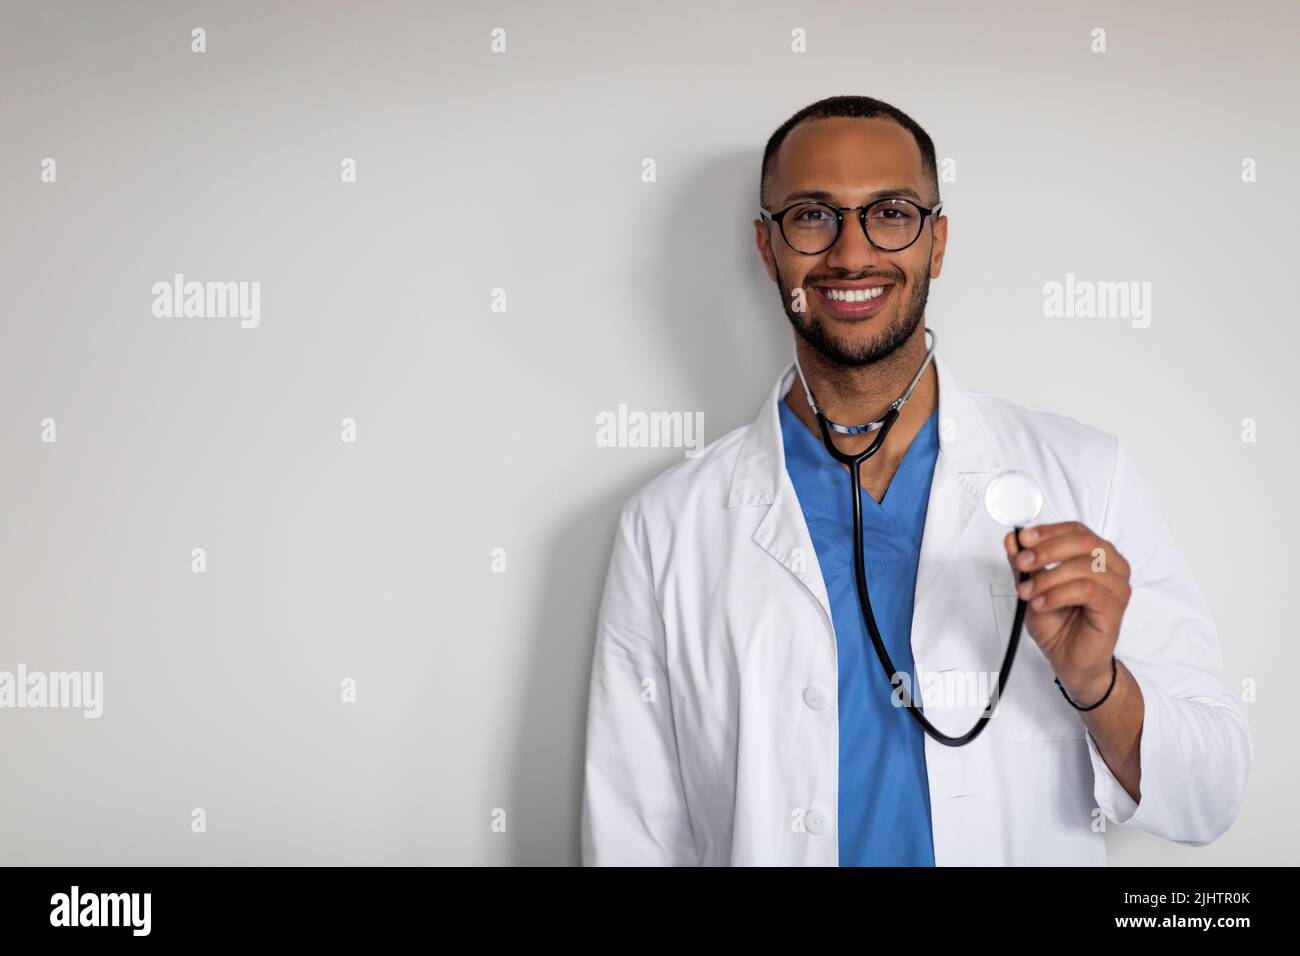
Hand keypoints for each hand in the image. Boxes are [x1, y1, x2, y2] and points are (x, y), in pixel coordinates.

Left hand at [1003, 521, 1131, 701]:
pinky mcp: (1115, 607)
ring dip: (1048, 578)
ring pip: (1083, 566)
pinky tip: (1042, 603)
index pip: (1076, 530)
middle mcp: (1112, 566)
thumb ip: (1024, 563)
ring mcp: (1117, 586)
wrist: (1070, 660)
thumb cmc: (1059, 623)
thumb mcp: (1033, 587)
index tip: (1024, 539)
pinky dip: (1058, 594)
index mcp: (1096, 555)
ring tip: (1028, 592)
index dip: (1049, 531)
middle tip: (1023, 563)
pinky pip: (1087, 590)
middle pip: (1083, 542)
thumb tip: (1013, 539)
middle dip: (1046, 550)